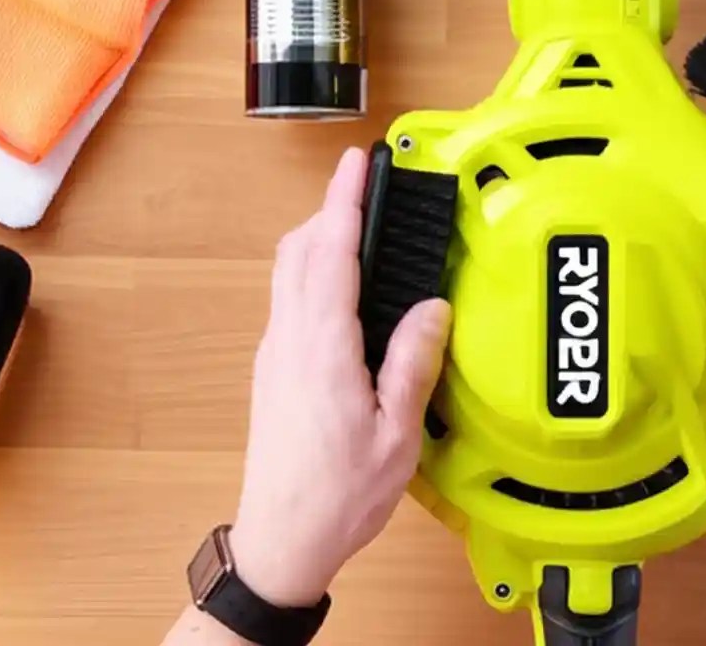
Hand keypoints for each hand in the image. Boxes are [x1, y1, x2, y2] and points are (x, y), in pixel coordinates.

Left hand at [231, 148, 451, 607]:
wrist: (283, 540)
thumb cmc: (341, 496)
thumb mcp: (398, 433)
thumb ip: (413, 362)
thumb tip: (431, 307)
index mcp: (323, 349)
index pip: (330, 254)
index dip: (345, 202)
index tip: (358, 163)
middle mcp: (290, 342)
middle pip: (299, 252)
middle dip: (330, 211)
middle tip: (369, 192)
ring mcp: (275, 356)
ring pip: (289, 275)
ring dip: (320, 241)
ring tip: (363, 233)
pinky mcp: (274, 372)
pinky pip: (290, 303)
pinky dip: (314, 275)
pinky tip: (348, 294)